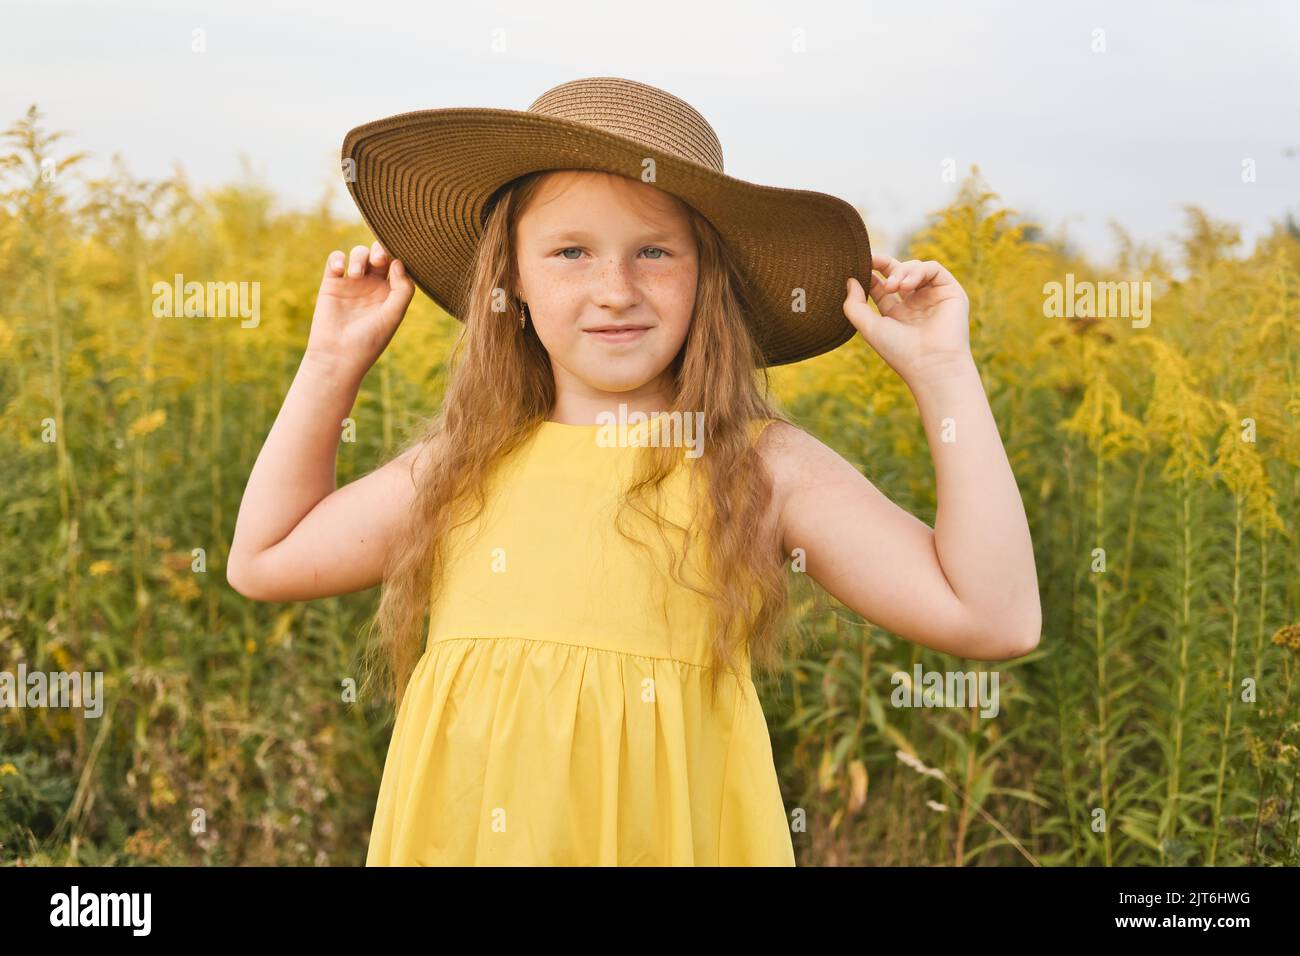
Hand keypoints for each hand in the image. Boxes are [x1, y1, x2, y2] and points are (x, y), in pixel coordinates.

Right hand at [304, 241, 415, 380]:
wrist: (337, 355)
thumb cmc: (369, 340)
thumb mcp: (393, 316)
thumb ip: (402, 290)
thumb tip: (399, 262)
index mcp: (390, 293)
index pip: (398, 266)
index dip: (398, 257)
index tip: (396, 260)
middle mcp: (372, 286)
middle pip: (379, 255)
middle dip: (380, 250)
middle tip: (378, 259)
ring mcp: (351, 283)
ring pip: (359, 254)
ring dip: (359, 257)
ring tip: (355, 274)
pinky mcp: (331, 284)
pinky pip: (335, 260)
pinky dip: (338, 258)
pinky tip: (341, 271)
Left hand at [843, 254, 972, 385]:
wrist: (932, 365)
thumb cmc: (899, 352)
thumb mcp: (869, 327)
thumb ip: (854, 305)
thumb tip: (850, 280)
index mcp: (897, 314)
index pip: (882, 287)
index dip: (871, 273)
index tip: (860, 265)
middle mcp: (916, 305)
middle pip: (899, 272)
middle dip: (885, 264)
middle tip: (873, 264)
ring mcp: (933, 297)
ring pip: (915, 268)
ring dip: (900, 271)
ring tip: (893, 286)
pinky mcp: (950, 292)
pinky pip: (934, 268)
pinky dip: (918, 271)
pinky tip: (907, 286)